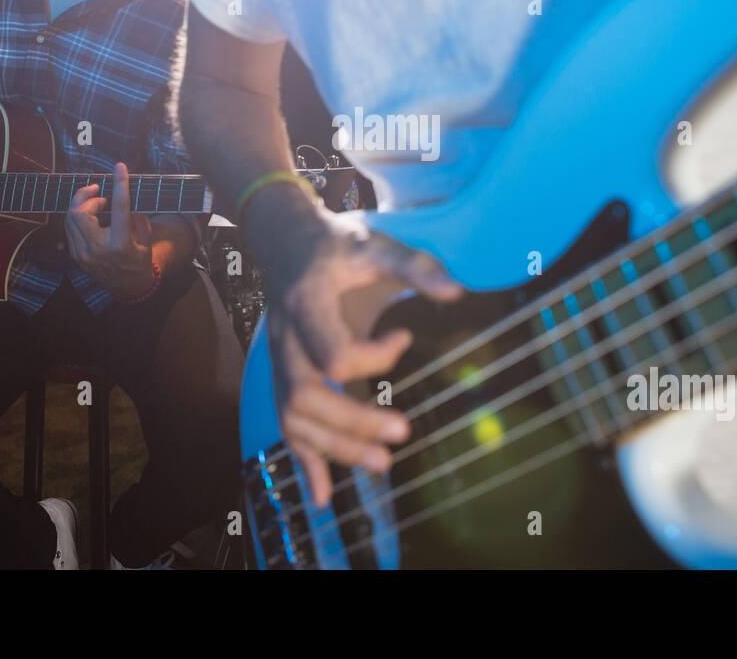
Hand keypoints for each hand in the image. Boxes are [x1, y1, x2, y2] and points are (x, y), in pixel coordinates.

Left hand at [64, 162, 155, 295]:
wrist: (127, 286)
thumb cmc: (140, 259)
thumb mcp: (145, 238)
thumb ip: (137, 216)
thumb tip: (126, 193)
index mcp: (120, 244)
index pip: (119, 208)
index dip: (120, 184)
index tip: (120, 167)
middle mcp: (98, 249)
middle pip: (80, 213)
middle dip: (87, 197)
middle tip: (98, 192)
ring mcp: (83, 254)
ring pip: (70, 219)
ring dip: (81, 205)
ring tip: (95, 202)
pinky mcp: (75, 255)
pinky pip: (69, 228)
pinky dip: (77, 216)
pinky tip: (89, 214)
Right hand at [263, 209, 462, 507]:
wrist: (287, 241)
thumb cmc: (337, 245)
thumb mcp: (375, 244)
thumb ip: (415, 266)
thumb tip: (458, 292)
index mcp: (305, 303)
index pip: (332, 352)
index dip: (374, 356)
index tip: (406, 338)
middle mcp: (283, 338)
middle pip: (306, 395)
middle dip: (353, 422)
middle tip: (404, 433)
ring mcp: (278, 361)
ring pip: (294, 417)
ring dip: (335, 448)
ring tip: (383, 464)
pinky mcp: (282, 376)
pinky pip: (286, 425)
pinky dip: (305, 462)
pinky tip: (324, 496)